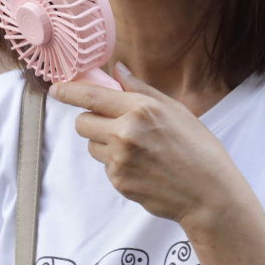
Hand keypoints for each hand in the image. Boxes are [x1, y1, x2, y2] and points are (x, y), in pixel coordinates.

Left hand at [48, 63, 250, 230]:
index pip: (91, 95)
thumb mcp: (175, 109)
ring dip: (104, 143)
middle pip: (82, 122)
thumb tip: (118, 70)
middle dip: (92, 120)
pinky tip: (143, 166)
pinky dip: (117, 164)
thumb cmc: (198, 148)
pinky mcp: (118, 182)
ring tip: (137, 148)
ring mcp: (119, 160)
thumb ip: (141, 89)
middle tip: (114, 123)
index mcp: (140, 109)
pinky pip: (105, 166)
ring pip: (92, 145)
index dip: (68, 91)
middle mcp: (125, 133)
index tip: (56, 90)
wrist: (209, 194)